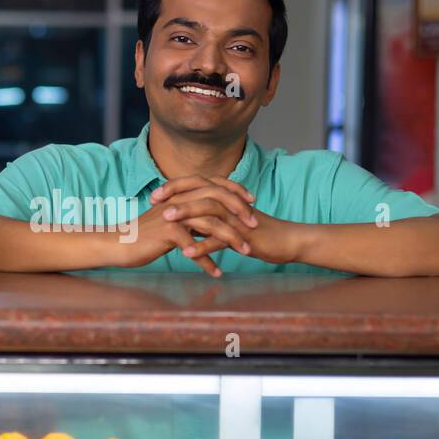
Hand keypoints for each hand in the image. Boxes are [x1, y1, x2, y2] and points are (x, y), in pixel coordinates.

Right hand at [119, 179, 256, 276]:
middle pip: (217, 199)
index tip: (252, 203)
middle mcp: (179, 200)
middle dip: (239, 212)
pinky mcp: (167, 233)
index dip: (235, 191)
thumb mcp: (172, 220)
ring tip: (246, 252)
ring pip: (210, 224)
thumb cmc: (146, 235)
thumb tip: (212, 221)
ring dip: (231, 239)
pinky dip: (207, 262)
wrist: (119, 243)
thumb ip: (191, 216)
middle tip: (255, 226)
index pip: (214, 184)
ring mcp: (173, 215)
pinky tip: (217, 272)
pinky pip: (193, 248)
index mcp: (182, 193)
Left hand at [153, 178, 304, 267]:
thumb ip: (209, 221)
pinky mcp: (243, 236)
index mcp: (225, 198)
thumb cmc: (255, 234)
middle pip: (199, 192)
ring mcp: (236, 219)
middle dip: (174, 195)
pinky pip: (220, 240)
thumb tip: (187, 223)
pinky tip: (186, 253)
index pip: (196, 185)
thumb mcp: (228, 225)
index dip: (175, 187)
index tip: (154, 194)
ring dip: (185, 214)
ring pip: (208, 211)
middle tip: (153, 201)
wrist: (285, 242)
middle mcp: (229, 204)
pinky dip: (202, 247)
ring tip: (165, 220)